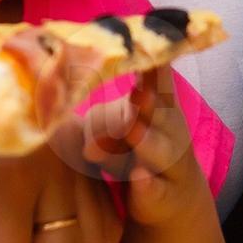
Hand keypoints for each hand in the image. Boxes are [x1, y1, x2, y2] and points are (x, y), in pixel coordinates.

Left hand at [71, 70, 210, 231]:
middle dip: (148, 101)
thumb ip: (100, 119)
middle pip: (158, 112)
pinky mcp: (163, 196)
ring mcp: (171, 164)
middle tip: (138, 91)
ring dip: (146, 140)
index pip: (156, 77)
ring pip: (158, 150)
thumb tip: (70, 116)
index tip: (148, 41)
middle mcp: (171, 128)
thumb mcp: (116, 128)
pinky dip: (147, 185)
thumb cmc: (134, 150)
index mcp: (160, 103)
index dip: (153, 63)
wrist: (172, 200)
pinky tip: (140, 178)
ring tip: (134, 131)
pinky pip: (155, 190)